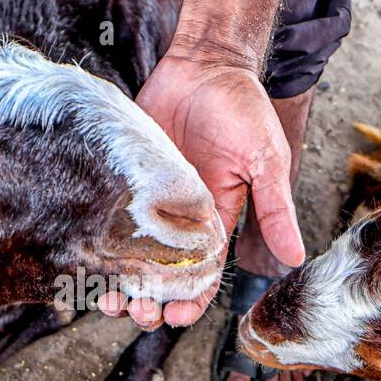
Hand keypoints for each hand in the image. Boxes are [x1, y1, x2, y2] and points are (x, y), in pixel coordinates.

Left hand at [110, 51, 304, 329]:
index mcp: (215, 222)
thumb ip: (274, 210)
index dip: (190, 301)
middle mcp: (178, 220)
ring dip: (119, 284)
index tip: (175, 316)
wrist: (204, 64)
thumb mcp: (265, 161)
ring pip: (129, 257)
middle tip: (136, 313)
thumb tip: (295, 258)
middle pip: (160, 276)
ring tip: (108, 300)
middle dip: (149, 303)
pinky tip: (86, 259)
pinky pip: (107, 220)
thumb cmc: (242, 110)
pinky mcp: (123, 180)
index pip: (202, 276)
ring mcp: (148, 201)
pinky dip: (97, 243)